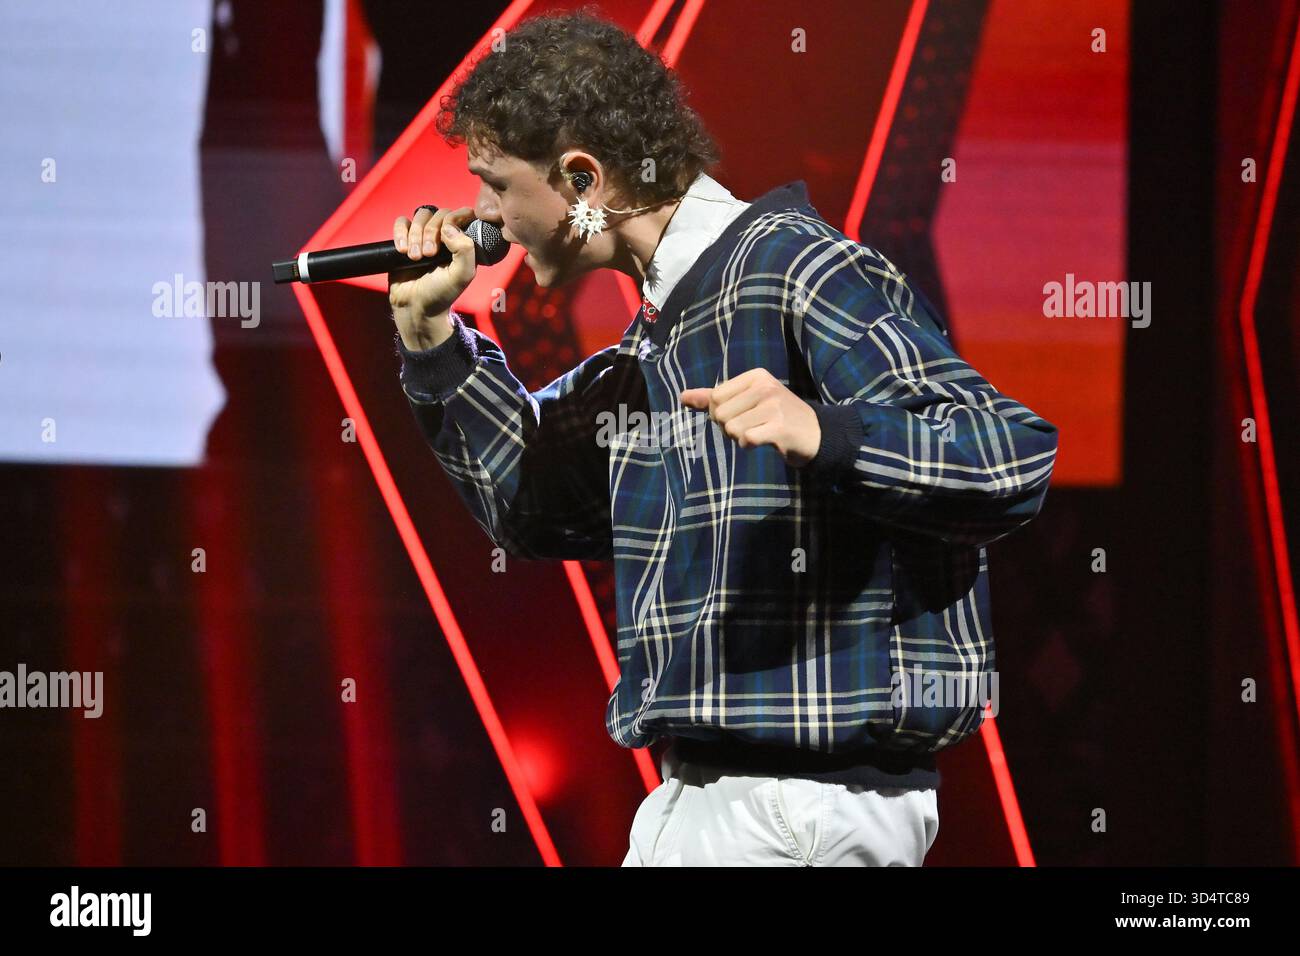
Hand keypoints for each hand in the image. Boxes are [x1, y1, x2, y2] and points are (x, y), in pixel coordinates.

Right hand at [389, 205, 477, 349]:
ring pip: (421, 215)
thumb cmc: (441, 294)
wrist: (415, 307)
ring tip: (414, 257)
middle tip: (428, 255)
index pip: (463, 213)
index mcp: (463, 242)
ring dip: (416, 235)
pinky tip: (402, 250)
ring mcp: (425, 236)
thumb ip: (465, 250)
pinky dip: (400, 232)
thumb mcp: (462, 275)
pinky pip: (402, 222)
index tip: (446, 237)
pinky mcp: (406, 239)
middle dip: (431, 232)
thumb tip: (449, 227)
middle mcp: (446, 236)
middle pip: (439, 214)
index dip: (454, 219)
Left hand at [679, 368, 821, 465]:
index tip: (742, 415)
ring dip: (740, 437)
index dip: (720, 413)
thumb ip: (712, 398)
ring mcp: (773, 406)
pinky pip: (746, 439)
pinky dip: (749, 445)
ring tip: (759, 432)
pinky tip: (764, 441)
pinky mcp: (779, 427)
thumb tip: (682, 397)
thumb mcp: (746, 400)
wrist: (816, 432)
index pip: (715, 397)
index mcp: (756, 376)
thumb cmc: (776, 415)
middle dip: (729, 427)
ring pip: (731, 429)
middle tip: (752, 426)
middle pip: (720, 414)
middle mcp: (764, 387)